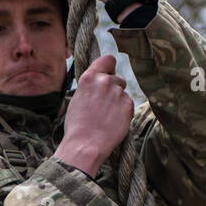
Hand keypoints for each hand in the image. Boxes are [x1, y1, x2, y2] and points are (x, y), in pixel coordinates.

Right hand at [54, 54, 132, 176]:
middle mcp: (105, 81)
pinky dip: (123, 112)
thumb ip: (91, 86)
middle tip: (104, 105)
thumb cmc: (77, 126)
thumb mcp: (77, 98)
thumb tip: (100, 81)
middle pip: (117, 78)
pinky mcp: (128, 105)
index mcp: (89, 77)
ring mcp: (118, 93)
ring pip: (123, 92)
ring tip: (106, 117)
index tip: (109, 74)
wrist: (85, 146)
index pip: (108, 59)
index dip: (109, 67)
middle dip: (113, 88)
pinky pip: (128, 104)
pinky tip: (112, 123)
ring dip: (118, 101)